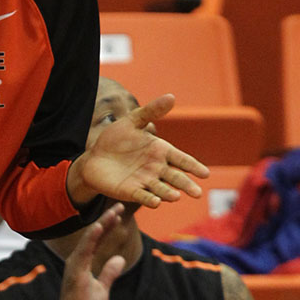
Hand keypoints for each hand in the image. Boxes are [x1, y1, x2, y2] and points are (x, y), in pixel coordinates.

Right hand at [51, 203, 127, 299]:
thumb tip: (120, 258)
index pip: (97, 239)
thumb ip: (109, 273)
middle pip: (93, 235)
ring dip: (101, 225)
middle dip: (107, 219)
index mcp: (83, 262)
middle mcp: (77, 260)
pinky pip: (83, 251)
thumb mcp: (103, 289)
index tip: (118, 212)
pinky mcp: (74, 273)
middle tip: (120, 205)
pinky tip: (99, 228)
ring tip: (112, 213)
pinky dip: (91, 238)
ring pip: (89, 240)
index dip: (108, 225)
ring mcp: (74, 265)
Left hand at [67, 94, 207, 207]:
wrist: (94, 156)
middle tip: (197, 193)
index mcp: (160, 151)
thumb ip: (151, 112)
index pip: (181, 159)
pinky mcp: (130, 191)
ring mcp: (144, 181)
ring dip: (168, 193)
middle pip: (175, 178)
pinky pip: (142, 195)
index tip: (204, 173)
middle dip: (186, 185)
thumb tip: (171, 97)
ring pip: (161, 189)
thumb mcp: (132, 121)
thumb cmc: (116, 138)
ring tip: (176, 196)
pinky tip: (156, 202)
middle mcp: (156, 168)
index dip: (192, 166)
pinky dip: (149, 199)